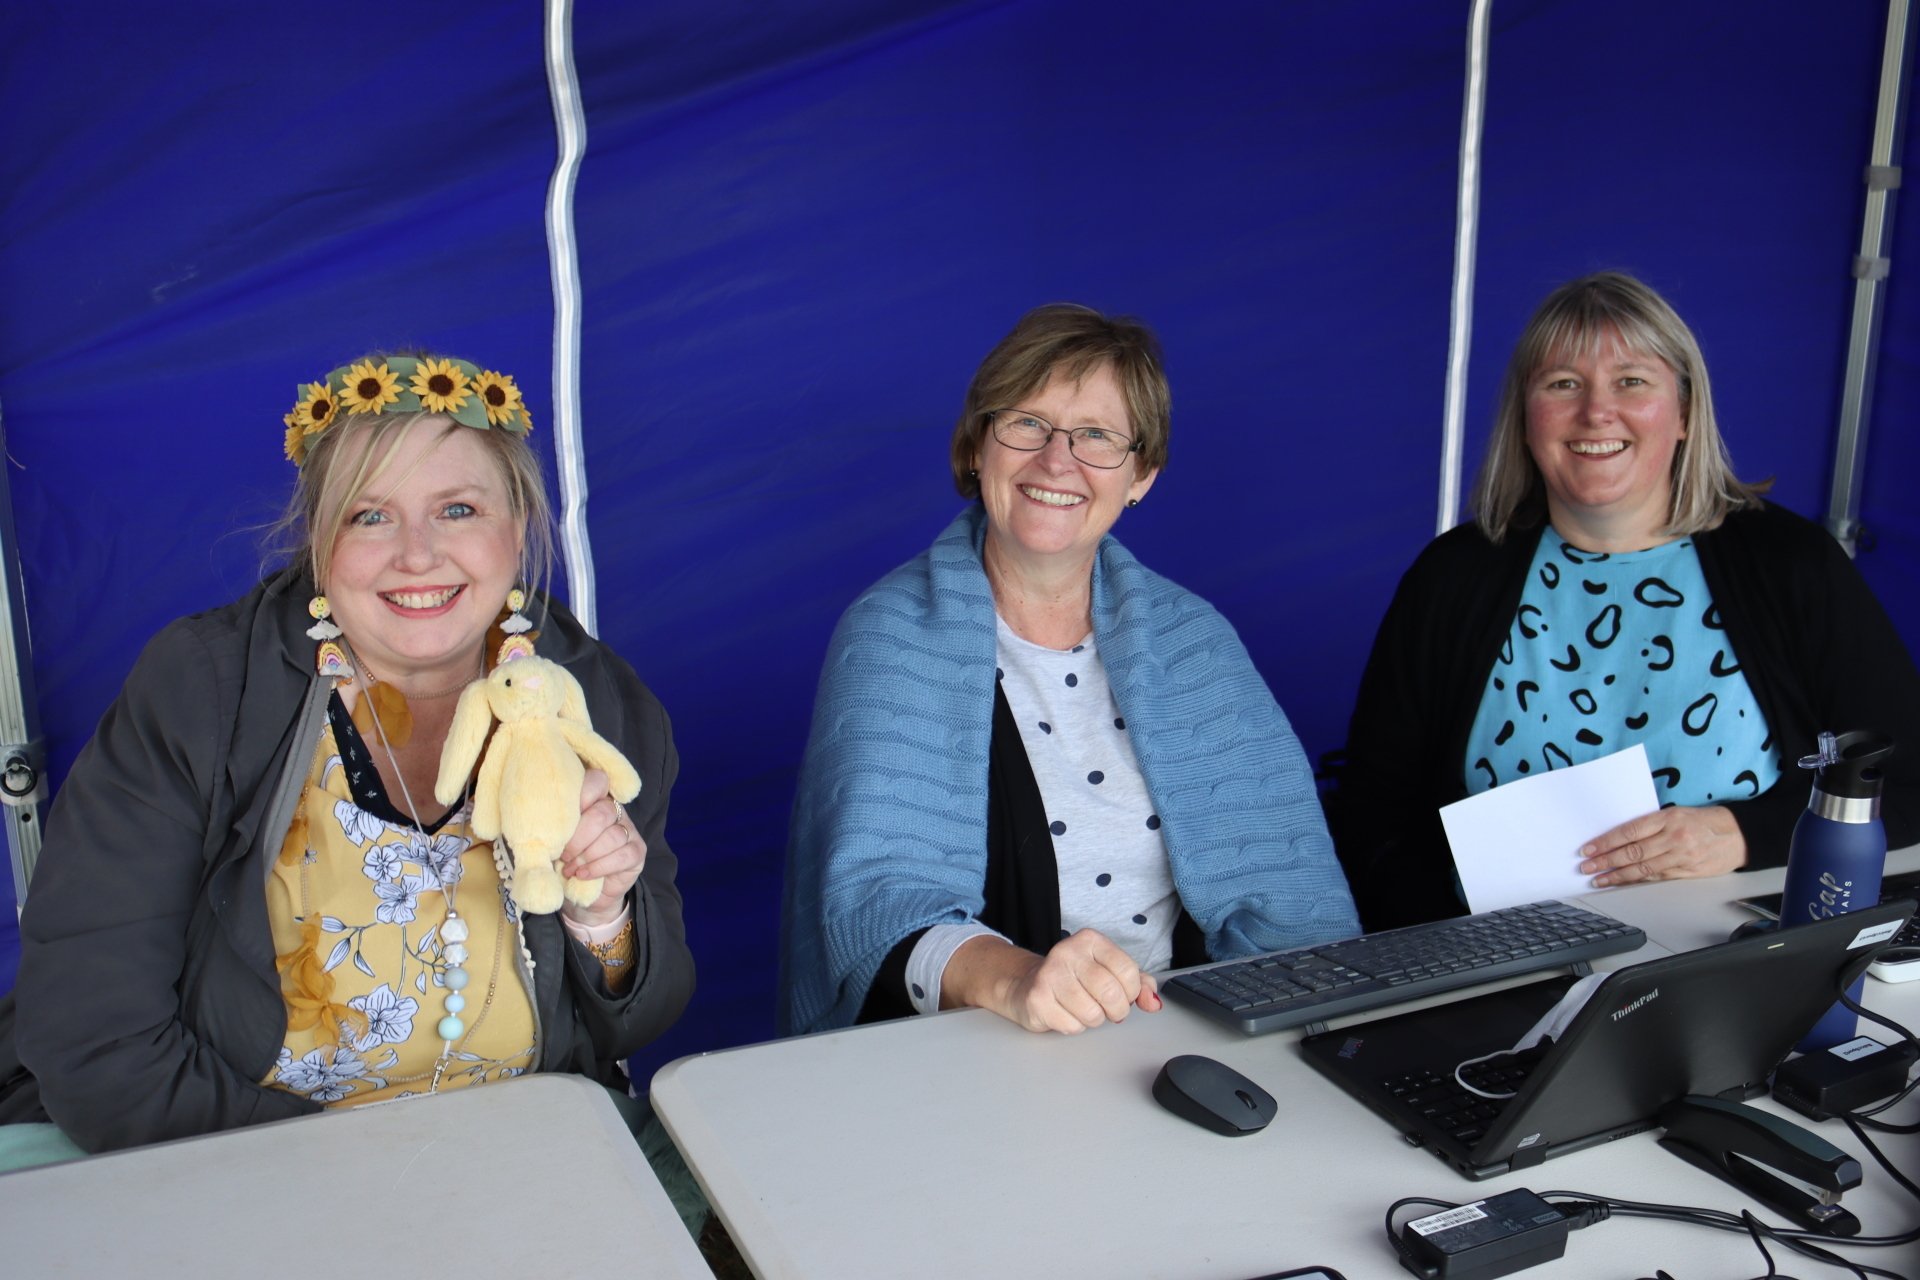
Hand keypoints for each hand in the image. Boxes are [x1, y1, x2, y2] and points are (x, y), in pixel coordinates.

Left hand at [559, 769, 646, 927]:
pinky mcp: (637, 852)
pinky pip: (622, 855)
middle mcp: (614, 810)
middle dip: (578, 837)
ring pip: (612, 836)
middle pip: (602, 812)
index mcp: (592, 799)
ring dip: (587, 856)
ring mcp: (628, 830)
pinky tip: (584, 874)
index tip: (563, 816)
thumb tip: (540, 829)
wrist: (579, 896)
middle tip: (563, 855)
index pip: (597, 781)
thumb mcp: (551, 844)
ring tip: (570, 869)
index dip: (582, 794)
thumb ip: (551, 830)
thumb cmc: (562, 863)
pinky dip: (599, 867)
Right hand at [984, 929, 1161, 1033]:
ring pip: (1093, 1013)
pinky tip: (1065, 1013)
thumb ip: (1139, 983)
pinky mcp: (1037, 998)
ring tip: (1084, 1009)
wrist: (1027, 984)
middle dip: (1116, 1010)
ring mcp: (1050, 974)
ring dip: (1094, 1019)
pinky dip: (1074, 1027)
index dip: (1131, 992)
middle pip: (1111, 993)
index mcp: (1090, 940)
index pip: (1128, 970)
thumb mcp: (1109, 972)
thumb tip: (1153, 1002)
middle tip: (1108, 1009)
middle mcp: (1068, 952)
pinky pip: (1072, 1025)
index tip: (1124, 995)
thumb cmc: (1074, 979)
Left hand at [1578, 804, 1746, 886]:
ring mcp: (1681, 857)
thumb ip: (1651, 824)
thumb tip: (1619, 836)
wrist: (1739, 834)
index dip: (1606, 842)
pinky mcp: (1688, 872)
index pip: (1628, 832)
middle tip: (1587, 867)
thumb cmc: (1704, 821)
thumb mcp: (1677, 813)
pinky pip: (1657, 878)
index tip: (1588, 849)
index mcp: (1668, 819)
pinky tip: (1623, 882)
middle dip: (1606, 861)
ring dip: (1617, 876)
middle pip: (1632, 852)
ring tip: (1599, 879)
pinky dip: (1637, 881)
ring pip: (1643, 869)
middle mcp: (1674, 838)